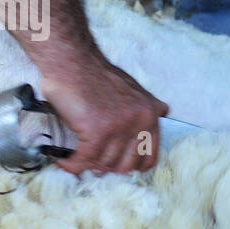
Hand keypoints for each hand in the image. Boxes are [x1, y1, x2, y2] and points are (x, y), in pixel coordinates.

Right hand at [40, 56, 168, 174]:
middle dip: (108, 166)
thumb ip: (148, 104)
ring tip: (76, 158)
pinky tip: (64, 160)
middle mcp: (138, 122)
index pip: (149, 157)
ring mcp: (118, 127)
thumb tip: (165, 110)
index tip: (116, 164)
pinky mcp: (96, 130)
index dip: (132, 165)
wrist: (72, 61)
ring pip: (104, 163)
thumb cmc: (97, 73)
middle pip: (126, 165)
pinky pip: (84, 159)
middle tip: (92, 161)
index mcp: (150, 115)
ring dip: (87, 164)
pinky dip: (72, 164)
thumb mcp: (133, 87)